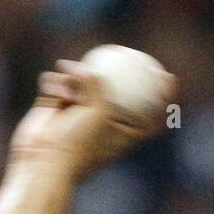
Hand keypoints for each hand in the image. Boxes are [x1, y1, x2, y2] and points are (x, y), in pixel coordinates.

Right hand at [9, 59, 176, 183]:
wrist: (43, 159)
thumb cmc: (77, 144)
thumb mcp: (98, 111)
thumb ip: (99, 86)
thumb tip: (89, 69)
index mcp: (119, 136)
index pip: (148, 120)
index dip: (162, 100)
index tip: (170, 78)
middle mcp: (100, 127)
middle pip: (117, 96)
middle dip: (121, 75)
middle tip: (130, 53)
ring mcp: (77, 118)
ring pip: (83, 85)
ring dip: (76, 77)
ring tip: (68, 73)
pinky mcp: (56, 110)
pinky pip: (59, 86)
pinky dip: (57, 83)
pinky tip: (55, 78)